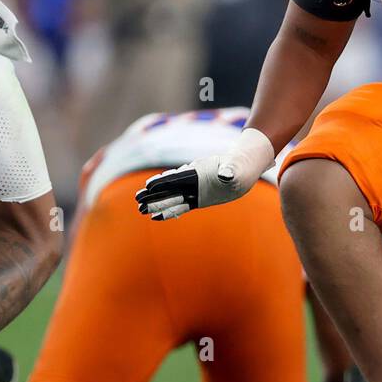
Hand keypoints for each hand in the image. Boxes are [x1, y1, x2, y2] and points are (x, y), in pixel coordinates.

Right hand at [135, 128, 274, 219]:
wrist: (244, 167)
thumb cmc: (240, 165)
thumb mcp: (236, 167)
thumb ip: (228, 170)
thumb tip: (225, 175)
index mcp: (198, 172)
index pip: (177, 178)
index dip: (163, 182)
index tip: (148, 186)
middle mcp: (193, 181)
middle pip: (170, 188)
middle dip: (154, 195)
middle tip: (137, 201)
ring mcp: (195, 190)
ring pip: (173, 198)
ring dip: (158, 204)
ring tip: (141, 210)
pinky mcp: (200, 198)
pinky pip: (182, 206)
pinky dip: (170, 211)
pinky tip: (157, 216)